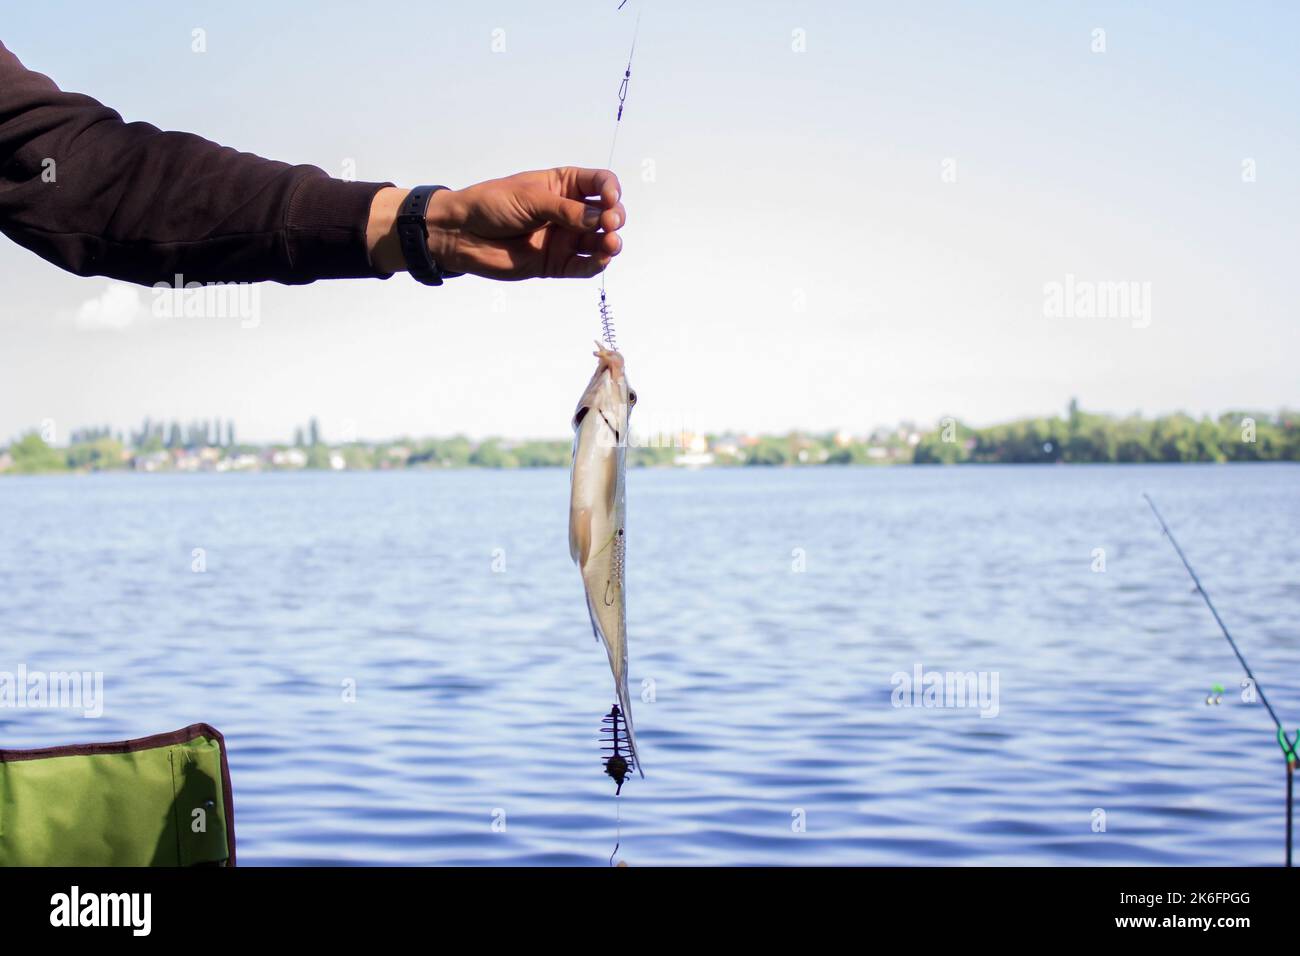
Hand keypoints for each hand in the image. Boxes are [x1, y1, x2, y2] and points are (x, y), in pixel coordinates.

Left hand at [368, 167, 624, 280]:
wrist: (462, 233)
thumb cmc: (492, 205)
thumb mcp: (530, 199)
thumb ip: (565, 210)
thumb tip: (600, 220)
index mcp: (563, 186)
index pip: (599, 184)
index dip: (610, 190)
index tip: (609, 200)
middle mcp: (569, 212)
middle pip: (606, 213)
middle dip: (613, 217)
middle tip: (608, 223)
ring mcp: (564, 238)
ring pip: (599, 241)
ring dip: (610, 242)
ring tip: (610, 244)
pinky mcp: (557, 263)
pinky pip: (584, 266)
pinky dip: (597, 264)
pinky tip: (601, 259)